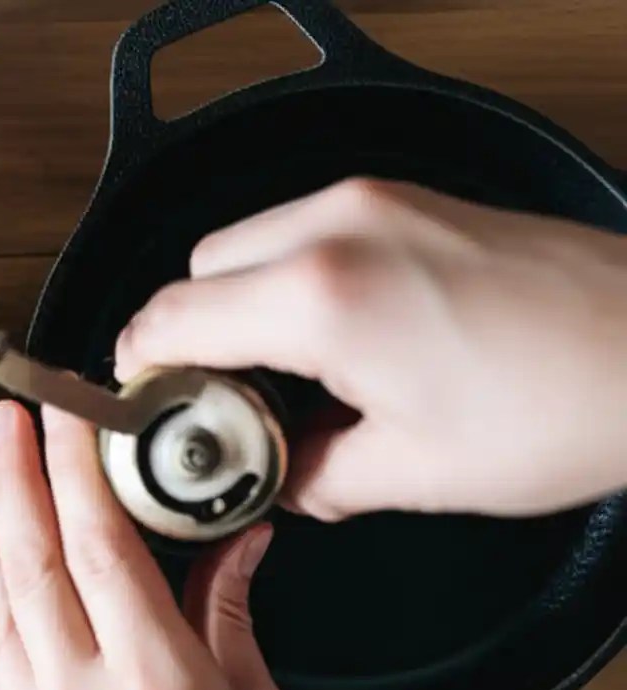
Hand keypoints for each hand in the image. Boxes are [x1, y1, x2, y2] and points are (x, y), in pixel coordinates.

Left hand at [0, 400, 287, 689]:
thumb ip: (230, 615)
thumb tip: (241, 537)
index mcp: (152, 678)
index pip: (101, 545)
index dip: (76, 467)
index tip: (67, 412)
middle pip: (36, 558)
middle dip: (18, 473)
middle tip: (13, 417)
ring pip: (1, 594)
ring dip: (0, 519)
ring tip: (5, 463)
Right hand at [115, 178, 626, 519]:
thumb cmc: (566, 404)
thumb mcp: (415, 473)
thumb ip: (310, 475)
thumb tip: (277, 473)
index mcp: (321, 297)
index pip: (173, 316)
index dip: (139, 365)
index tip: (141, 400)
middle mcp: (336, 227)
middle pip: (198, 269)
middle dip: (190, 335)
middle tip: (219, 401)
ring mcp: (374, 201)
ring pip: (247, 242)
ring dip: (239, 303)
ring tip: (284, 375)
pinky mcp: (407, 199)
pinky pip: (304, 229)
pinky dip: (290, 279)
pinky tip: (334, 340)